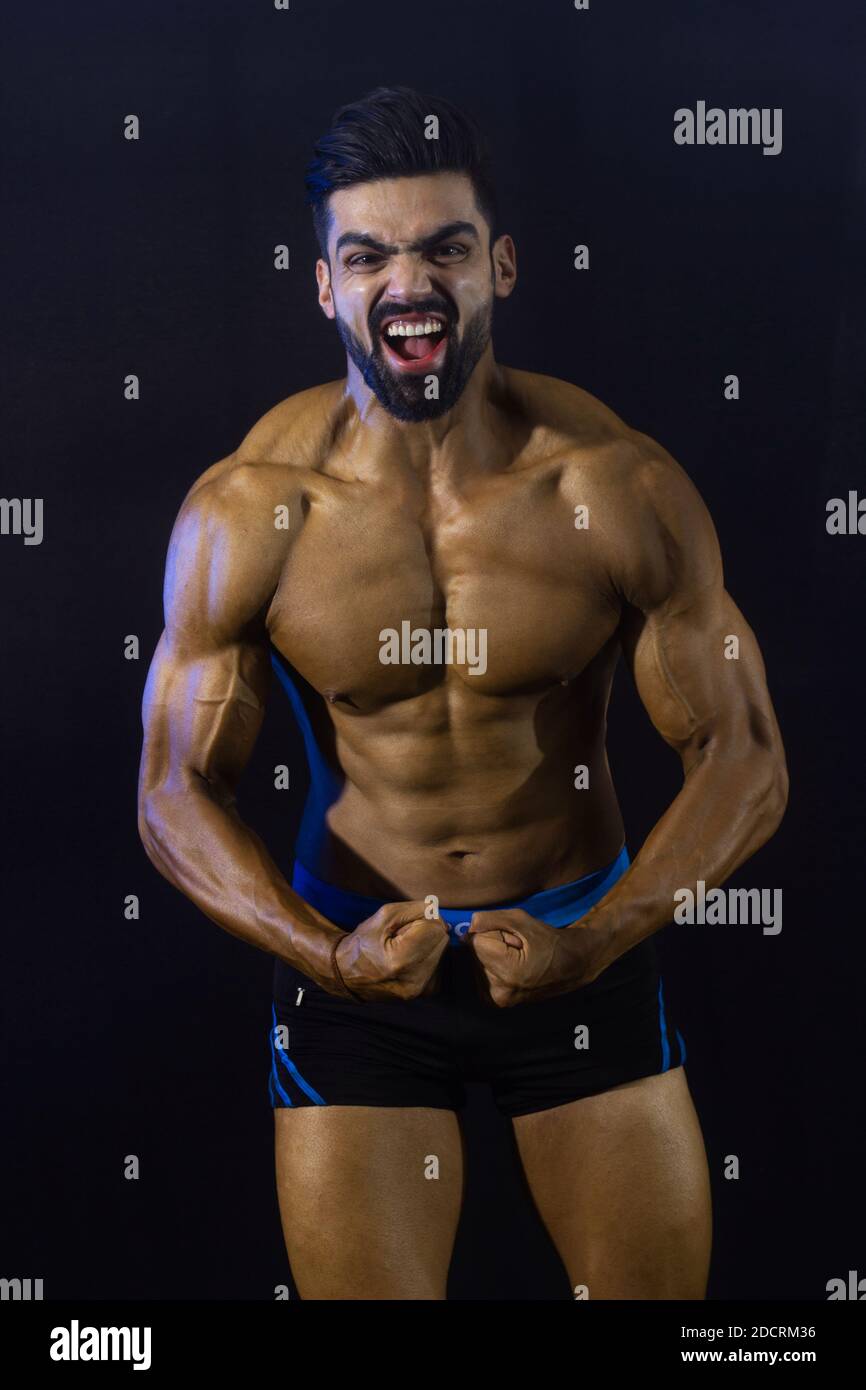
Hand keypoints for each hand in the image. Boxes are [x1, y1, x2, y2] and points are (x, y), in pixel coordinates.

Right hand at [331, 901, 449, 1001]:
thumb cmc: (363, 942)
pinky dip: (429, 957)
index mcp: (400, 960)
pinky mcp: (425, 993)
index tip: (405, 924)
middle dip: (427, 932)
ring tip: (406, 949)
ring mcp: (420, 989)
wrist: (347, 974)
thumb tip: (439, 914)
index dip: (424, 919)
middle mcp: (414, 979)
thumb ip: (416, 909)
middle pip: (442, 940)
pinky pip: (440, 964)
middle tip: (404, 936)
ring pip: (443, 952)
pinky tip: (411, 959)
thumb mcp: (384, 916)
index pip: (435, 928)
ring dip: (428, 945)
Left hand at [467, 909, 610, 1006]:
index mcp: (508, 972)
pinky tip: (509, 967)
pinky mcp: (496, 1002)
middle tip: (516, 948)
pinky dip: (490, 967)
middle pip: (474, 955)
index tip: (513, 938)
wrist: (570, 966)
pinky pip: (480, 975)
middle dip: (490, 945)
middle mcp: (500, 991)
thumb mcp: (521, 920)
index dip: (492, 933)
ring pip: (476, 965)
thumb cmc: (548, 940)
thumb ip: (491, 919)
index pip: (476, 942)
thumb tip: (467, 926)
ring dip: (490, 957)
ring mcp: (498, 1000)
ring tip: (515, 958)